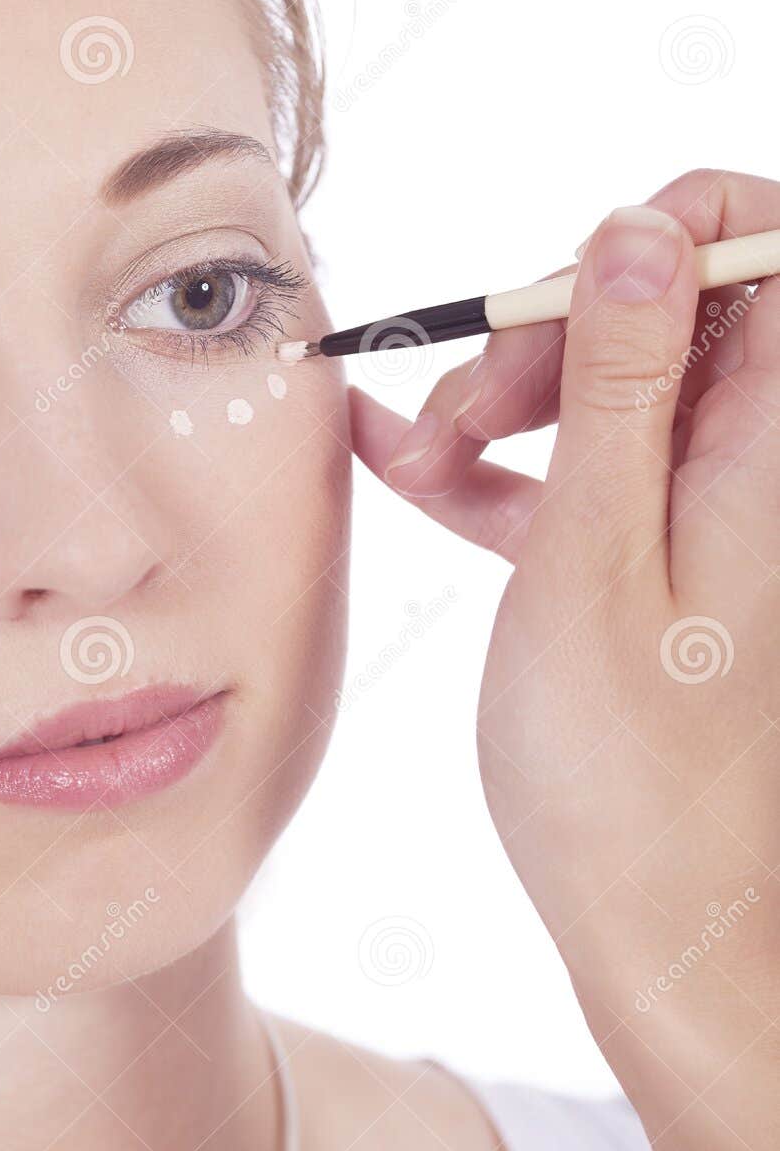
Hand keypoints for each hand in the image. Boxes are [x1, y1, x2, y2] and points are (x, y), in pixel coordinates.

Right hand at [351, 170, 779, 1150]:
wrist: (659, 922)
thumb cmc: (627, 769)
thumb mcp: (596, 553)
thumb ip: (619, 383)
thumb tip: (637, 229)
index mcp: (771, 446)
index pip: (769, 251)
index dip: (673, 229)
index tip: (575, 275)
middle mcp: (752, 462)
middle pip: (671, 308)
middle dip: (555, 325)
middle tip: (468, 406)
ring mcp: (700, 505)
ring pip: (611, 384)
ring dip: (507, 399)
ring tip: (417, 454)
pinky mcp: (648, 552)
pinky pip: (580, 464)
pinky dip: (499, 463)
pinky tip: (408, 470)